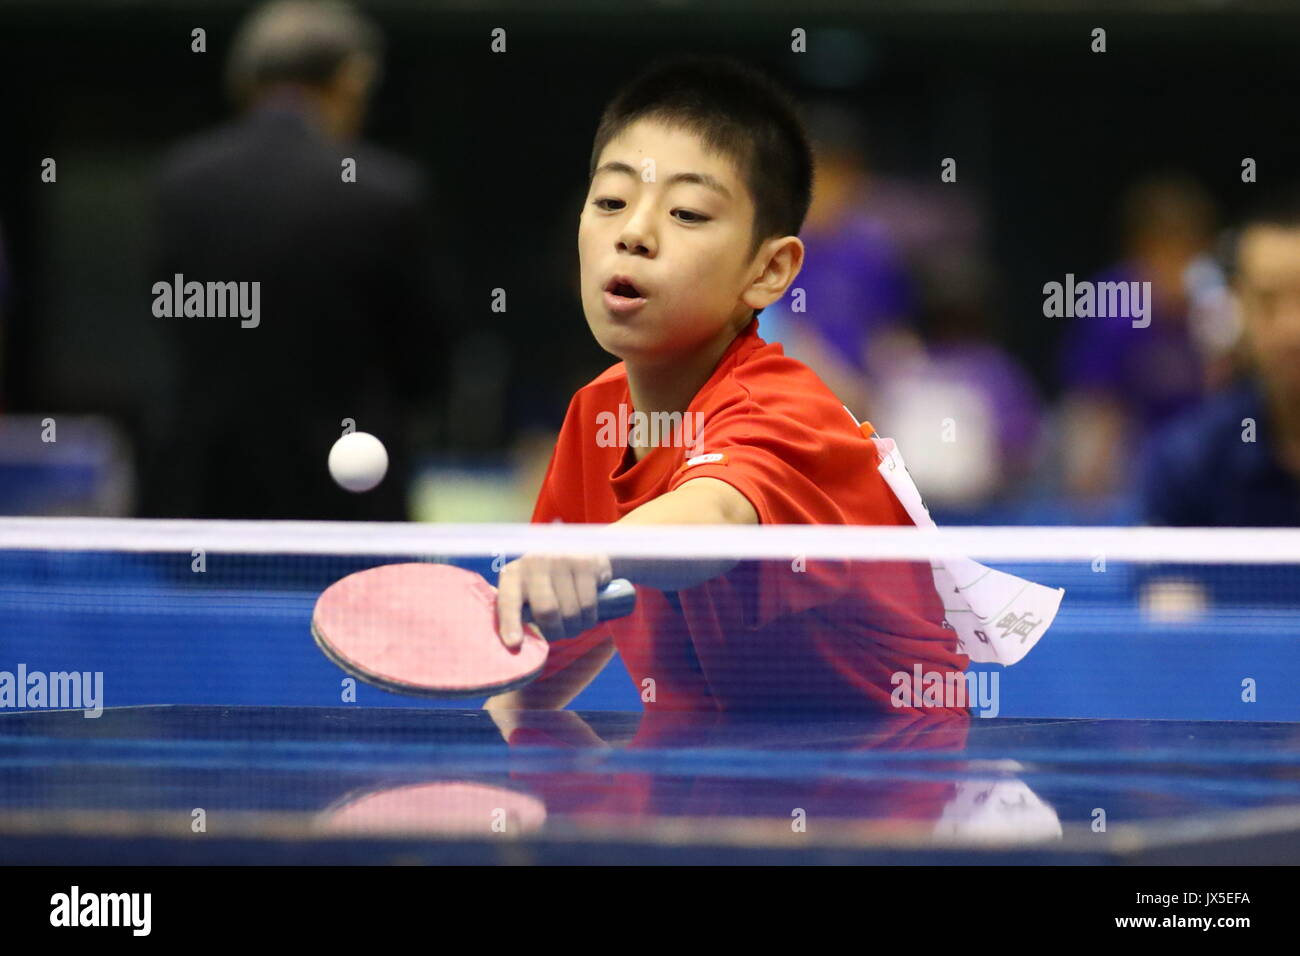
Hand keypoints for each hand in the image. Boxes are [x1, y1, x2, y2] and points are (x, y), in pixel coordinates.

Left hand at [496, 553, 613, 646]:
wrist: (580, 548)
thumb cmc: (546, 579)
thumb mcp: (525, 587)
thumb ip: (516, 608)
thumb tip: (510, 642)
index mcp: (513, 574)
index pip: (508, 601)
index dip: (510, 623)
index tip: (513, 644)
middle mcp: (534, 563)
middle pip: (546, 611)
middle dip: (555, 631)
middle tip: (559, 633)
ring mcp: (561, 561)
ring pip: (570, 612)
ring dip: (574, 627)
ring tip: (574, 624)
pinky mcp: (585, 564)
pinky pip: (588, 604)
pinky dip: (589, 618)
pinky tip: (587, 615)